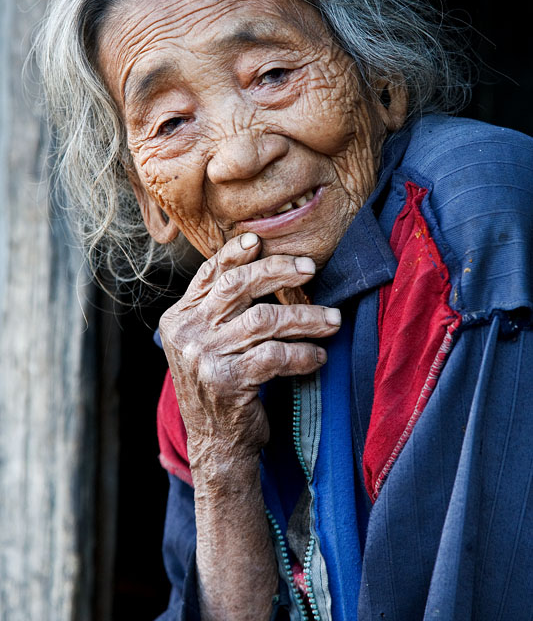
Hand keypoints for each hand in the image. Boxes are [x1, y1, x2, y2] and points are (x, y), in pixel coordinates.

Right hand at [158, 232, 340, 472]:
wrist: (215, 445)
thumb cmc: (221, 385)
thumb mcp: (206, 343)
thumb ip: (220, 308)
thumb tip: (258, 259)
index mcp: (179, 318)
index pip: (210, 275)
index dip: (236, 253)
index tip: (261, 240)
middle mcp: (187, 333)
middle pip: (238, 286)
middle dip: (278, 271)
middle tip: (310, 268)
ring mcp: (205, 357)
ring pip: (265, 319)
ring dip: (306, 317)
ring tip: (332, 319)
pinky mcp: (228, 381)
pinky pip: (276, 355)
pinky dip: (303, 353)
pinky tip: (318, 355)